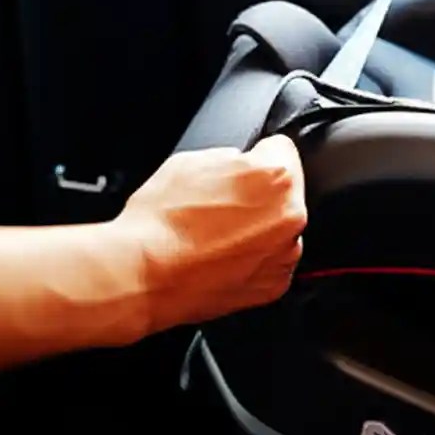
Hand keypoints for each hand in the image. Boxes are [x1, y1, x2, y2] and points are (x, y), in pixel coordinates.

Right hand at [113, 135, 306, 333]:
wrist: (144, 274)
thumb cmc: (161, 221)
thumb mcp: (192, 160)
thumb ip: (231, 157)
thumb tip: (239, 163)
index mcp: (276, 177)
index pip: (281, 150)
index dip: (256, 155)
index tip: (243, 167)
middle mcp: (290, 217)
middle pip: (284, 193)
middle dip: (259, 194)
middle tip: (221, 204)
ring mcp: (284, 254)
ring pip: (279, 229)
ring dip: (259, 228)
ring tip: (216, 234)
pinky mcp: (273, 285)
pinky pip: (271, 261)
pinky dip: (253, 259)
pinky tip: (220, 256)